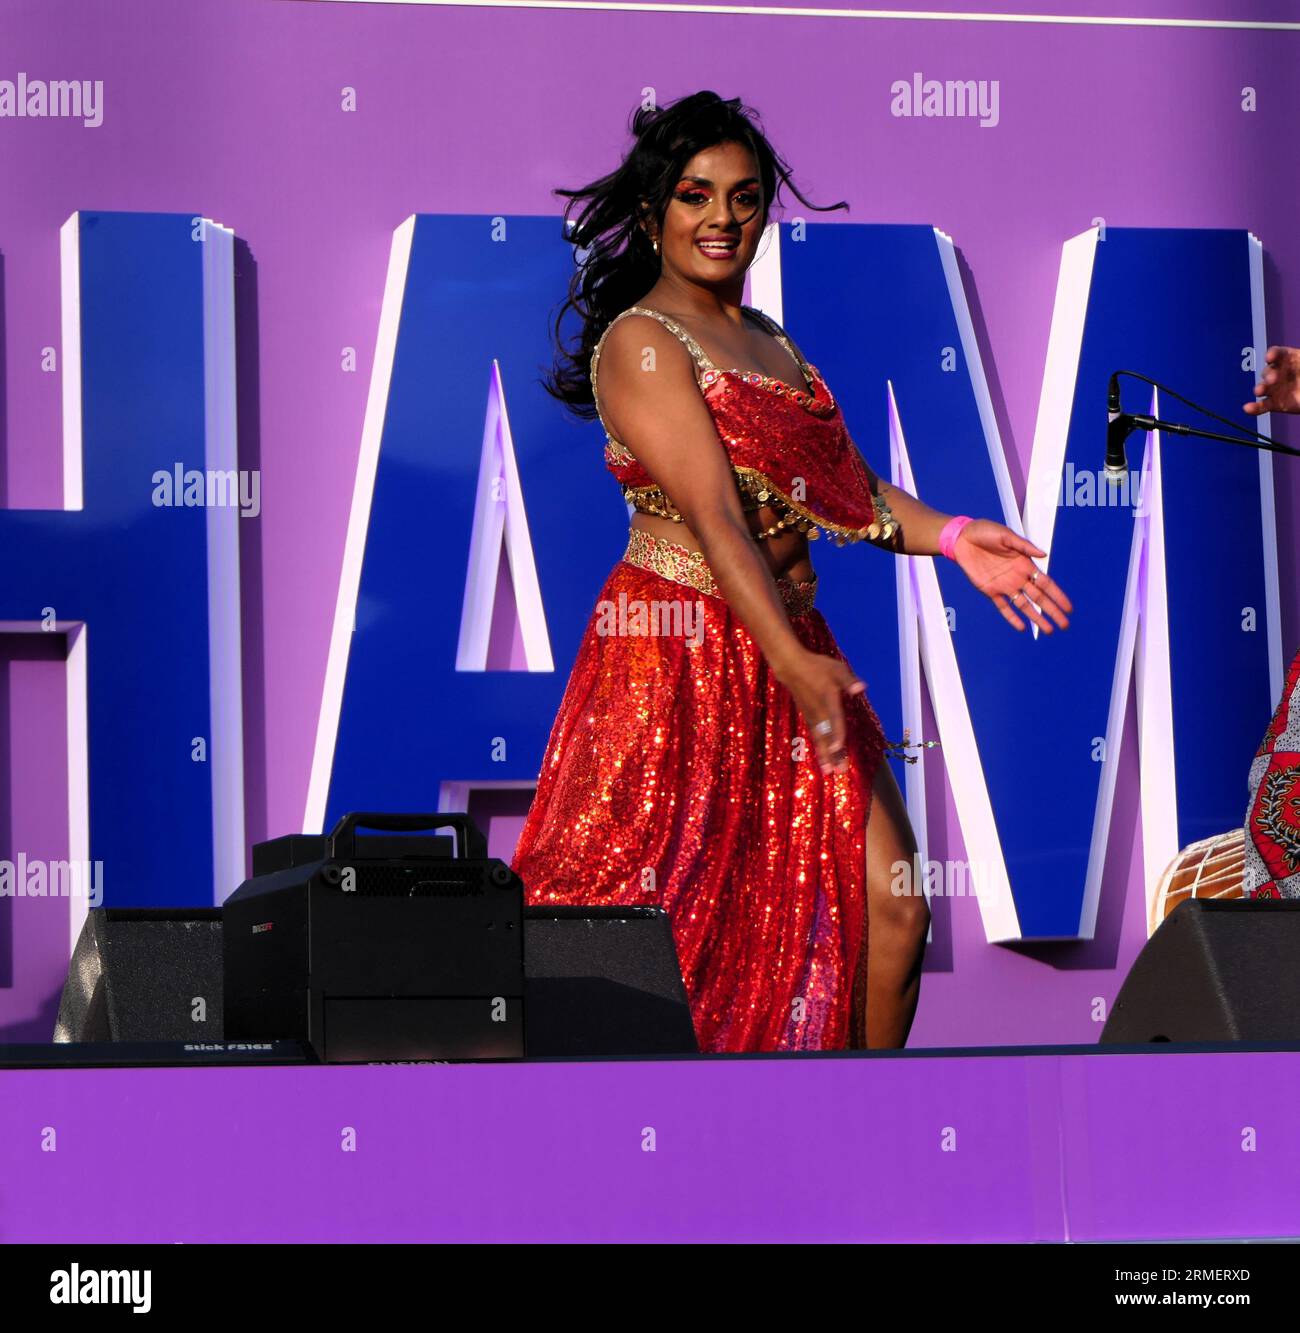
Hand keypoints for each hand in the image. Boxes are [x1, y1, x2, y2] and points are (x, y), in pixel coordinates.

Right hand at [773, 648, 865, 773]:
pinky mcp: (808, 719)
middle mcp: (819, 711)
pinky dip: (819, 751)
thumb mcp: (836, 668)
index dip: (836, 732)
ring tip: (829, 772)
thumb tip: (861, 688)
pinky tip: (823, 762)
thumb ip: (848, 680)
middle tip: (838, 770)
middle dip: (832, 753)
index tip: (837, 747)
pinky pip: (814, 738)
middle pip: (826, 734)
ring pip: (819, 739)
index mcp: (828, 698)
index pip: (833, 718)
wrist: (791, 668)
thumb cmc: (817, 666)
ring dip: (825, 756)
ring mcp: (812, 717)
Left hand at [951, 519, 1072, 632]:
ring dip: (1036, 617)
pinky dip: (1012, 617)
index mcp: (1025, 564)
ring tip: (1048, 630)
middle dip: (1052, 611)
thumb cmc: (986, 532)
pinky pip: (1003, 606)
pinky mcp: (990, 590)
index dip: (1058, 596)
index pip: (1046, 584)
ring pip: (1024, 605)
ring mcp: (1004, 585)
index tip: (1069, 608)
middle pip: (1039, 598)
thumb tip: (1044, 555)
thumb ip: (1025, 546)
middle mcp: (1018, 577)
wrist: (962, 538)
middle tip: (1064, 625)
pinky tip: (1021, 627)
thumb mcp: (1006, 535)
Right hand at [1245, 346, 1299, 415]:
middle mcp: (1279, 373)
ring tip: (1259, 391)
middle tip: (1272, 379)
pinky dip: (1254, 408)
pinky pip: (1262, 406)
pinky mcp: (1275, 404)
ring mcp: (1275, 389)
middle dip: (1268, 374)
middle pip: (1268, 371)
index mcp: (1290, 359)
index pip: (1278, 354)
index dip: (1272, 354)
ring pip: (1263, 388)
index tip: (1270, 357)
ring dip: (1260, 388)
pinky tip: (1248, 408)